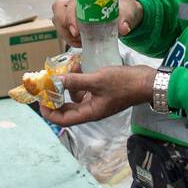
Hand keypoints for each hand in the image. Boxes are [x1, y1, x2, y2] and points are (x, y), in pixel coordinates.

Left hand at [40, 64, 154, 127]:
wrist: (147, 81)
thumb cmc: (124, 84)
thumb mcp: (97, 80)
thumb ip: (76, 81)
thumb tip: (56, 81)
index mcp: (89, 113)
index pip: (62, 120)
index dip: (49, 112)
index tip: (41, 99)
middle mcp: (90, 110)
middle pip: (66, 109)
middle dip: (55, 96)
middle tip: (46, 83)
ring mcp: (96, 101)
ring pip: (74, 96)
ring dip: (67, 84)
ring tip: (67, 69)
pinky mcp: (100, 92)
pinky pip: (83, 89)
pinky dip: (78, 79)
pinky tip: (79, 67)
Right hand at [52, 0, 142, 46]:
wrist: (125, 15)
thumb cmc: (124, 10)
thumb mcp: (128, 13)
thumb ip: (125, 19)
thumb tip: (123, 28)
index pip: (71, 3)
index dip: (69, 16)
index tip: (76, 31)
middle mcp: (77, 3)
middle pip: (58, 10)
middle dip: (63, 25)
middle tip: (76, 37)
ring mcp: (73, 13)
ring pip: (58, 21)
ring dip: (66, 34)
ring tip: (80, 42)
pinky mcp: (74, 24)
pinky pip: (64, 31)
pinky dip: (70, 39)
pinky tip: (81, 43)